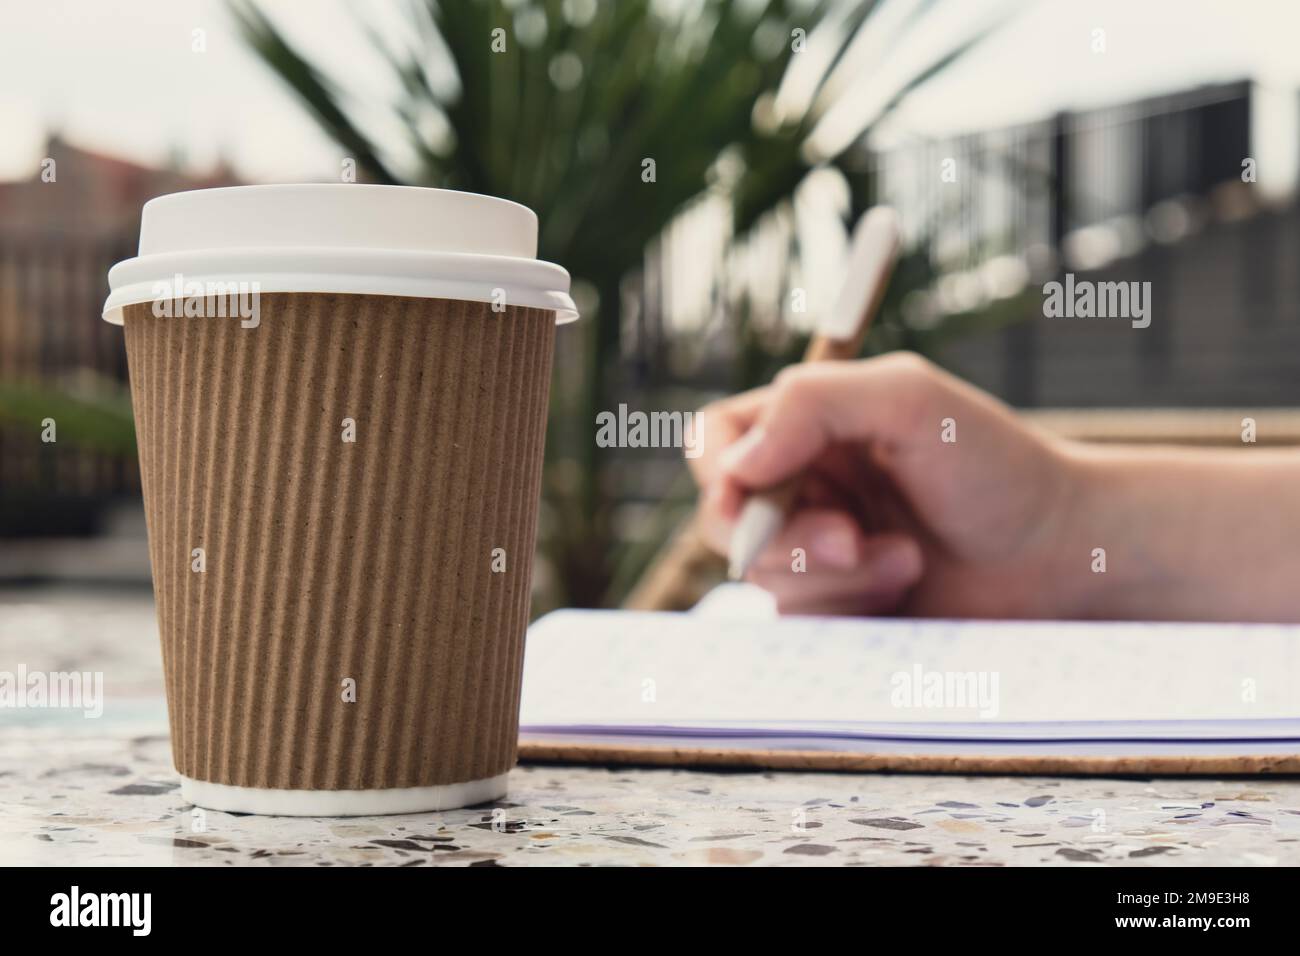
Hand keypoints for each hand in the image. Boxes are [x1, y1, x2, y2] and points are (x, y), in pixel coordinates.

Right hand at [689, 352, 1082, 616]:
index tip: (753, 496)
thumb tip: (734, 467)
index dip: (720, 473)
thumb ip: (813, 405)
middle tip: (854, 541)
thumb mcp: (908, 400)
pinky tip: (906, 588)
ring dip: (838, 576)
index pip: (717, 442)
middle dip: (789, 541)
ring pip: (768, 579)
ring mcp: (818, 550)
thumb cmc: (995, 466)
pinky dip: (852, 607)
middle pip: (728, 521)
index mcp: (810, 426)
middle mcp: (805, 486)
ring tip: (909, 559)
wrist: (1059, 555)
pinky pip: (802, 621)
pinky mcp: (840, 605)